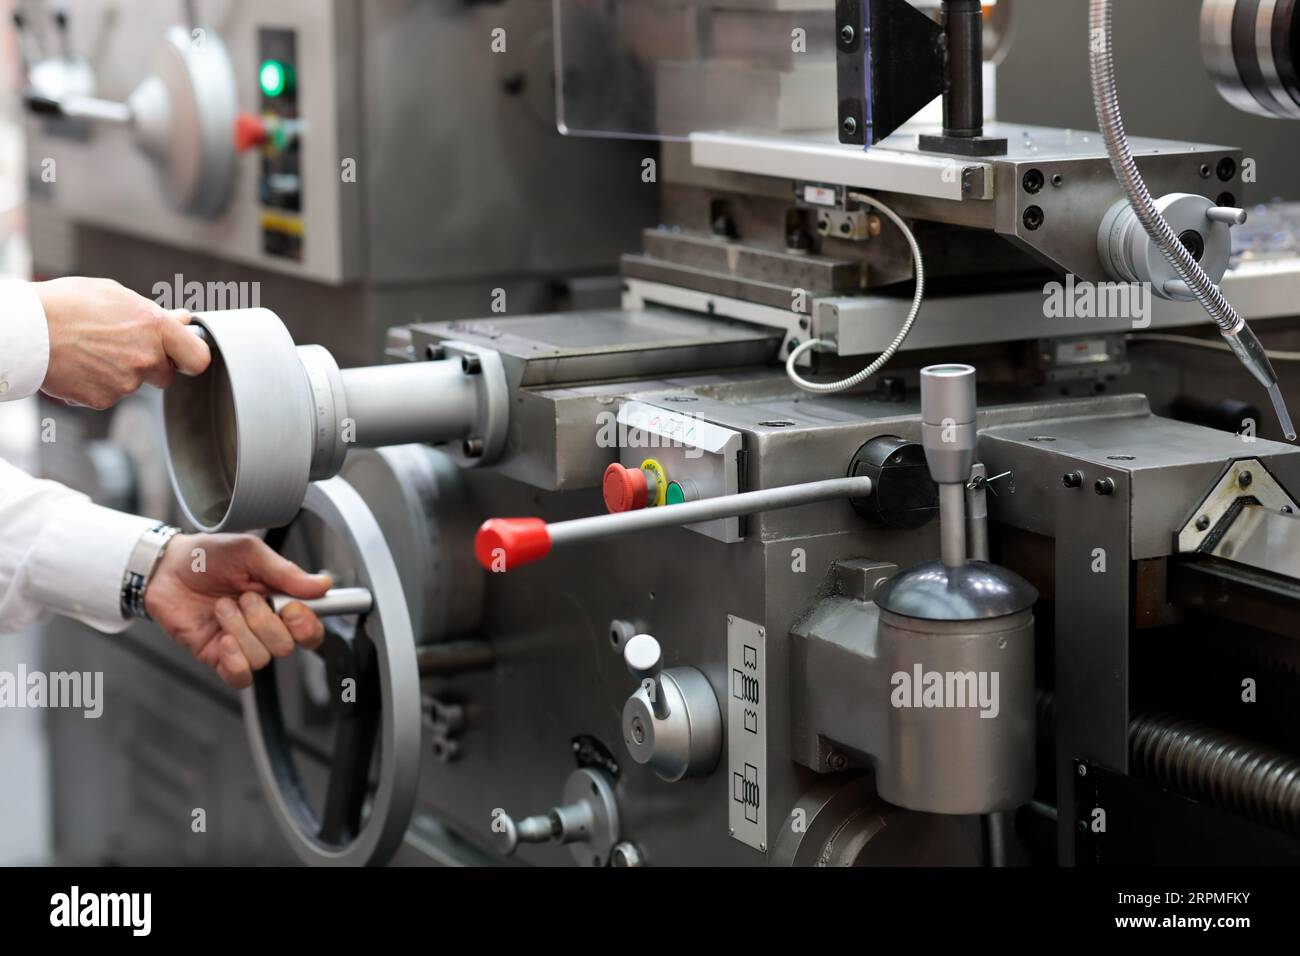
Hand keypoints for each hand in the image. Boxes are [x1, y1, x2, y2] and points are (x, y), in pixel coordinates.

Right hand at [36, 277, 210, 409]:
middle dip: (150, 365)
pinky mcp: (103, 400)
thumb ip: (153, 313)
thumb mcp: (116, 295)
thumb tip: (180, 320)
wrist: (26, 330)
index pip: (198, 358)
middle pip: (164, 376)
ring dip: (119, 373)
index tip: (184, 357)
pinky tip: (79, 365)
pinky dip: (97, 384)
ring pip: (133, 384)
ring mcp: (125, 383)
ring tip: (90, 350)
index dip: (192, 358)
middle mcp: (146, 358)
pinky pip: (108, 395)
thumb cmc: (67, 304)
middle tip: (120, 347)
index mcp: (155, 328)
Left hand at [144, 534, 331, 688]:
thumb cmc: (208, 557)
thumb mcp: (250, 553)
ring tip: (222, 607)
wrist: (165, 568)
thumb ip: (285, 571)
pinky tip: (222, 639)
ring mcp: (242, 643)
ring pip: (261, 657)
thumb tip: (322, 585)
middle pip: (287, 646)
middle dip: (264, 621)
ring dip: (239, 629)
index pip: (311, 628)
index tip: (292, 608)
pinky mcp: (218, 657)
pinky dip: (234, 661)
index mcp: (281, 601)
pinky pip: (240, 677)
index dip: (307, 625)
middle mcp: (265, 626)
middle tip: (245, 597)